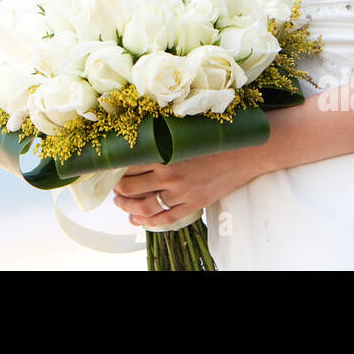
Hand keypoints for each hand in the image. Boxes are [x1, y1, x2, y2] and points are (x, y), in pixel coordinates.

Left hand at [111, 148, 261, 230]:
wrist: (246, 152)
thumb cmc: (217, 137)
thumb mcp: (186, 132)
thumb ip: (164, 136)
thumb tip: (142, 136)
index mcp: (166, 154)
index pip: (130, 164)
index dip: (116, 168)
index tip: (108, 167)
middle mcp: (170, 176)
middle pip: (132, 186)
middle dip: (118, 188)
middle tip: (113, 187)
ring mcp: (181, 193)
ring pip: (145, 206)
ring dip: (128, 206)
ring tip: (120, 203)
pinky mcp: (193, 205)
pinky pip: (165, 219)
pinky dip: (148, 222)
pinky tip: (139, 219)